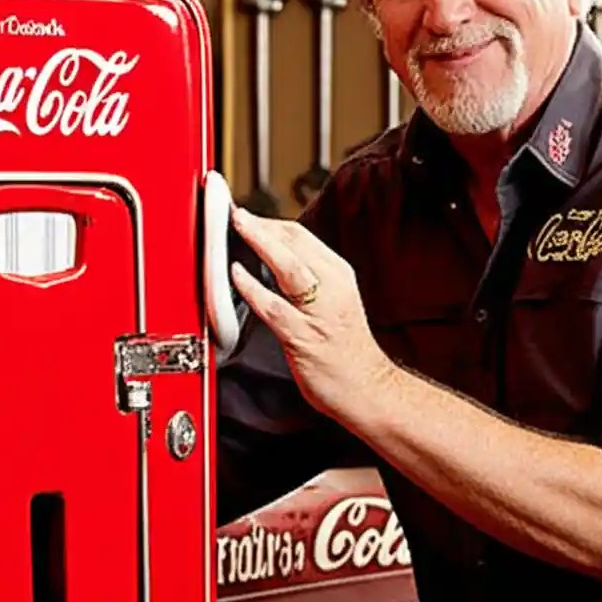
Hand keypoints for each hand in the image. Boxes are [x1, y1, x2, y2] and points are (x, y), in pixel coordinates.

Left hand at [229, 207, 396, 417]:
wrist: (367, 388)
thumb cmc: (343, 347)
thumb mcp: (331, 299)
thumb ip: (305, 278)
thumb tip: (268, 256)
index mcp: (337, 273)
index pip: (299, 235)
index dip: (268, 222)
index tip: (245, 216)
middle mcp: (332, 286)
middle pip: (294, 242)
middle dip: (261, 224)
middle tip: (235, 214)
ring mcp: (319, 311)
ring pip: (288, 267)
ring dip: (260, 243)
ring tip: (237, 228)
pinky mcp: (304, 337)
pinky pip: (274, 307)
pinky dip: (253, 288)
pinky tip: (237, 276)